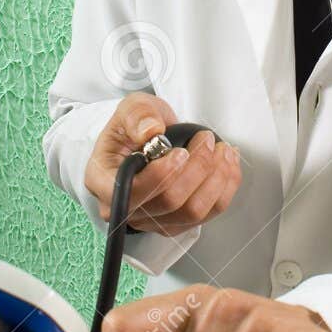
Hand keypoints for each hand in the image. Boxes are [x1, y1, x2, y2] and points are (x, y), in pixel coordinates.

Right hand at [83, 95, 241, 235]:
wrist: (148, 139)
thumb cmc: (134, 127)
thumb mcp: (131, 108)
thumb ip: (137, 115)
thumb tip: (150, 131)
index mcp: (104, 181)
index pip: (130, 193)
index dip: (161, 176)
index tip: (180, 152)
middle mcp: (126, 209)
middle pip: (168, 202)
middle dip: (197, 168)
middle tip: (206, 140)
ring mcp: (152, 221)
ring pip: (192, 212)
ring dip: (216, 178)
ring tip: (222, 149)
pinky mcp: (177, 223)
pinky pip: (209, 214)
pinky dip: (225, 187)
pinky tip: (227, 164)